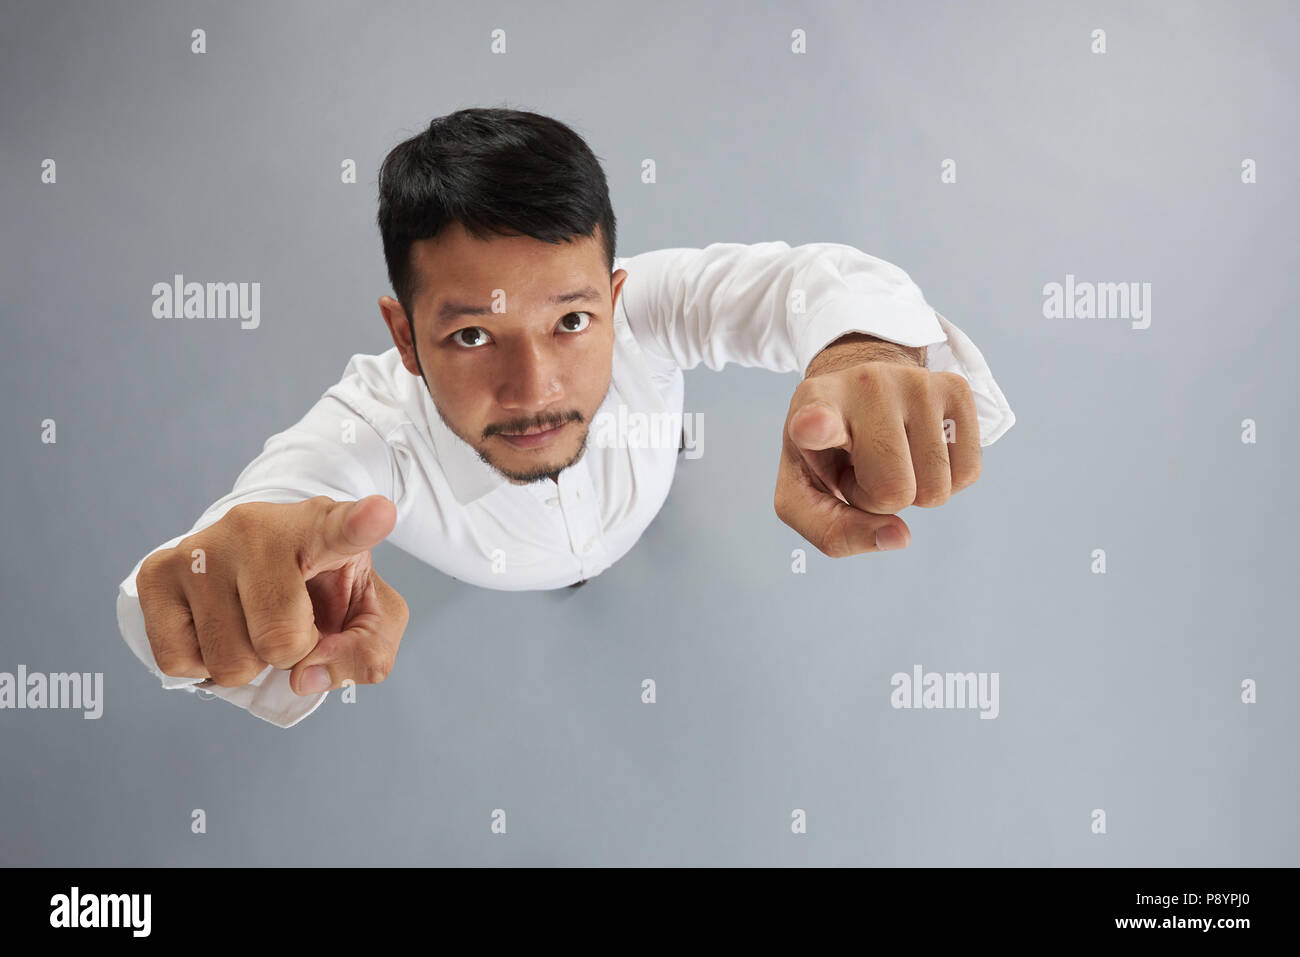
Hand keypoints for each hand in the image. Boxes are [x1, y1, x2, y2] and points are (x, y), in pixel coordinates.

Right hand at [136, 495, 408, 696]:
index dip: (360, 525)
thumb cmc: (321, 588)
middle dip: (291, 653)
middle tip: (290, 621)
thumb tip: (304, 677)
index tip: (378, 515)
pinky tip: (217, 627)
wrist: (258, 557)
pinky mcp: (156, 573)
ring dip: (248, 662)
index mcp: (320, 528)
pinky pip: (180, 663)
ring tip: (251, 620)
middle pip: (280, 640)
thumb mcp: (369, 613)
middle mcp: (256, 528)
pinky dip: (203, 667)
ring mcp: (201, 548)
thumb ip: (368, 651)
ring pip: (229, 662)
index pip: (342, 529)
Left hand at [774, 338, 980, 555]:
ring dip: (912, 490)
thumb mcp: (805, 497)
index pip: (816, 417)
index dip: (816, 425)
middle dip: (878, 500)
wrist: (855, 395)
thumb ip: (834, 532)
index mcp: (812, 406)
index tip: (810, 424)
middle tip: (860, 467)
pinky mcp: (955, 387)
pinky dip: (944, 480)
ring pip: (936, 490)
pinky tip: (917, 450)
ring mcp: (915, 381)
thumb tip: (900, 537)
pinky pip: (968, 473)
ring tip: (885, 454)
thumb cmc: (825, 454)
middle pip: (893, 491)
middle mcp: (864, 384)